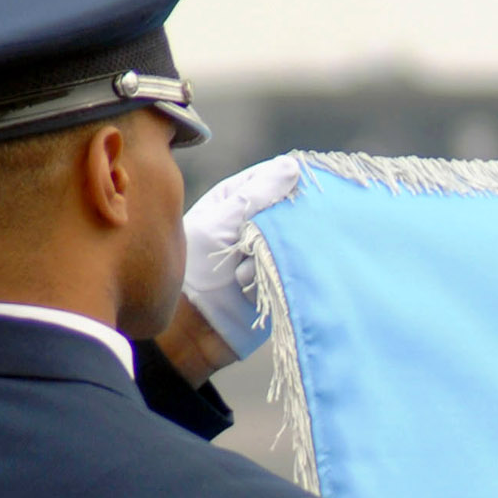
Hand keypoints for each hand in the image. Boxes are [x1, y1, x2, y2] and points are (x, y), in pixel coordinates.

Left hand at [179, 156, 302, 366]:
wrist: (193, 330)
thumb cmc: (195, 271)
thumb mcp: (221, 225)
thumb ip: (256, 196)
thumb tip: (292, 167)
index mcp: (235, 201)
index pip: (272, 179)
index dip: (290, 181)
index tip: (304, 185)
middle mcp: (255, 223)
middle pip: (289, 209)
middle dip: (285, 223)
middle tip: (265, 237)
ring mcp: (270, 252)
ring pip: (295, 240)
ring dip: (274, 256)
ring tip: (243, 273)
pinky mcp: (282, 280)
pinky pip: (296, 269)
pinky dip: (277, 277)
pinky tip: (253, 288)